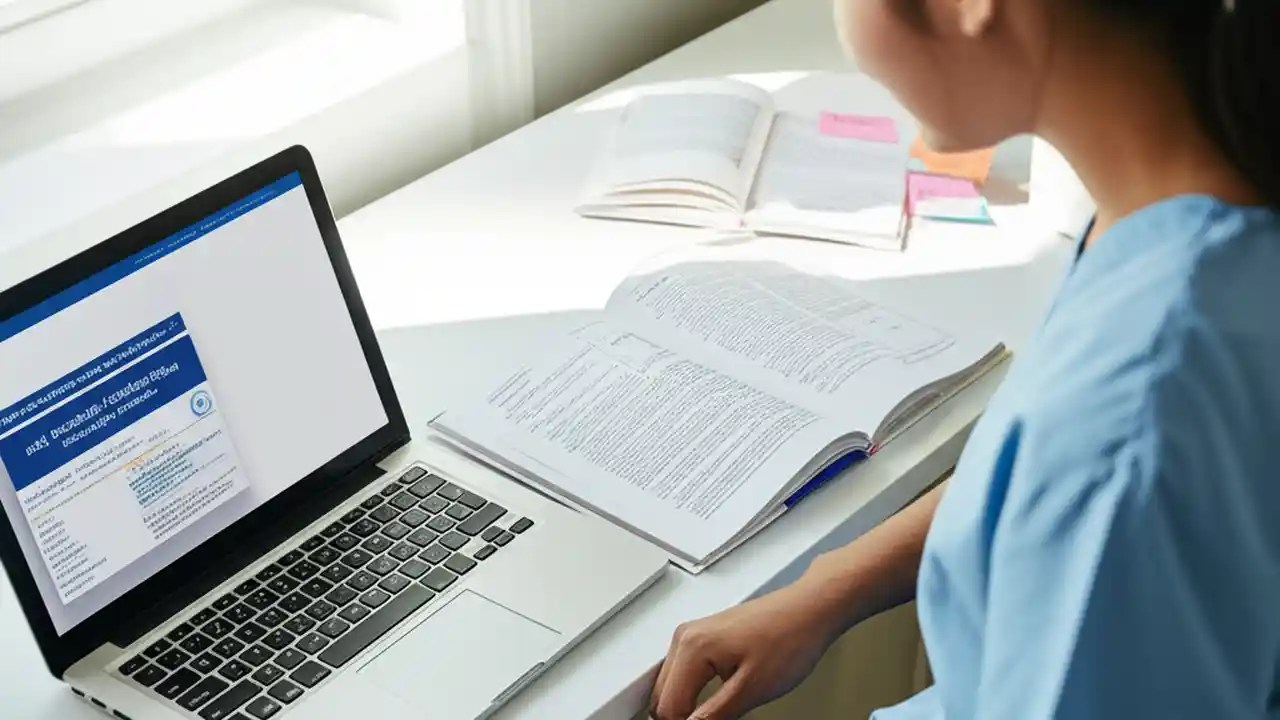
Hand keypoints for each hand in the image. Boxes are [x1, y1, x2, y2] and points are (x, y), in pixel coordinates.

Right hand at [649, 583, 844, 719]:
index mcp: (692, 648)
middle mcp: (685, 638)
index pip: (668, 707)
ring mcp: (693, 635)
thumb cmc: (790, 638)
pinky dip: (690, 693)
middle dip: (679, 718)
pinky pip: (682, 673)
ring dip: (683, 707)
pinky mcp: (704, 637)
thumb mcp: (751, 689)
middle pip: (661, 697)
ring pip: (669, 685)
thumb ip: (714, 716)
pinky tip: (707, 706)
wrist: (809, 610)